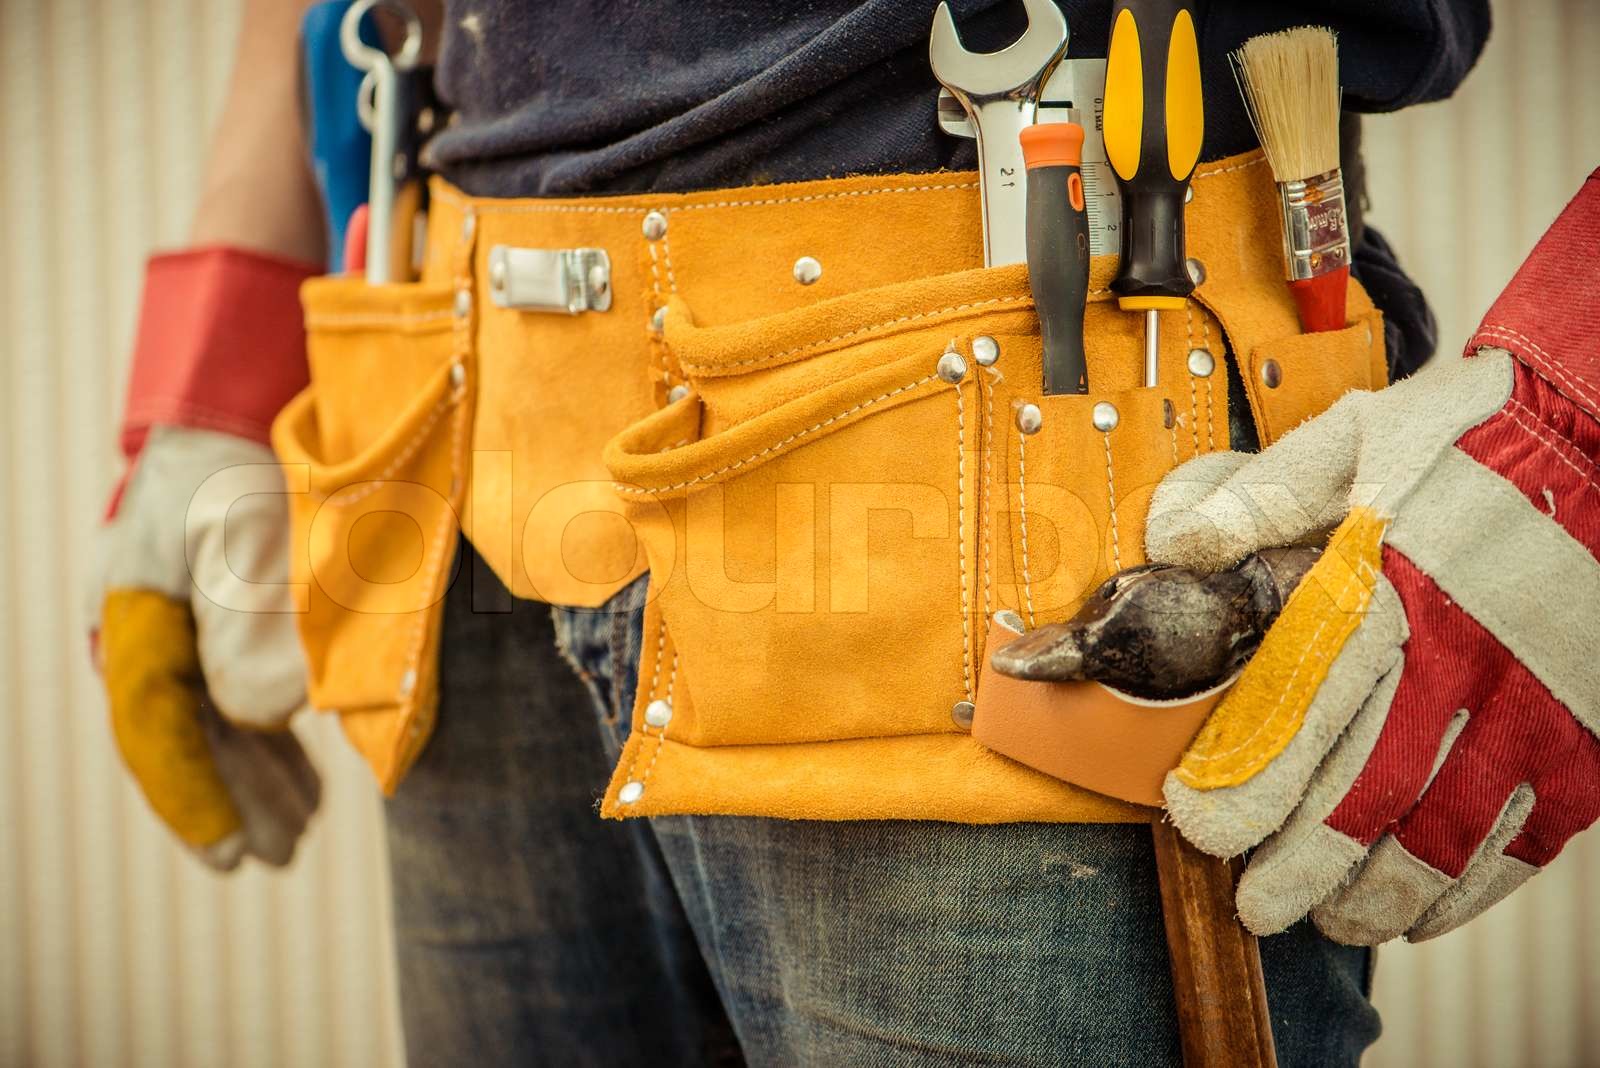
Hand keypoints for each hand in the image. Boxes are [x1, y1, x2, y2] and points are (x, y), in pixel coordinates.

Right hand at [96, 427, 317, 869]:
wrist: (248, 391)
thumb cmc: (246, 451)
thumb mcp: (244, 527)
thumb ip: (247, 620)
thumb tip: (259, 714)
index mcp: (134, 608)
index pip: (155, 728)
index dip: (193, 794)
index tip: (231, 851)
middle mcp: (144, 622)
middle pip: (184, 733)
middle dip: (230, 798)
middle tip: (275, 856)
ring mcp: (177, 616)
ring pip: (210, 718)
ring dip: (250, 774)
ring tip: (296, 828)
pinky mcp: (217, 610)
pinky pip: (231, 689)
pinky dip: (265, 735)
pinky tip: (298, 769)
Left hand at [1145, 348, 1599, 943]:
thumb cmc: (1479, 436)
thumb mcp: (1361, 436)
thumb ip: (1263, 494)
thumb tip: (1175, 545)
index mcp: (1391, 585)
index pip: (1302, 708)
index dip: (1246, 781)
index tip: (1197, 823)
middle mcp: (1463, 658)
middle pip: (1366, 792)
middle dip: (1299, 863)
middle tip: (1253, 904)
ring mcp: (1535, 706)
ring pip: (1445, 836)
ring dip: (1378, 893)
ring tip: (1327, 922)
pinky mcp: (1589, 737)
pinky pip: (1526, 841)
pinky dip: (1469, 891)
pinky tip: (1422, 914)